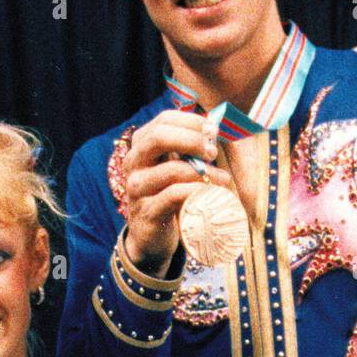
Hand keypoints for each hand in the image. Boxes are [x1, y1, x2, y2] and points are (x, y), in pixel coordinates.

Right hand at [122, 110, 235, 276]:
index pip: (163, 120)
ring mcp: (137, 188)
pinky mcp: (147, 211)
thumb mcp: (174, 167)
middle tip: (213, 151)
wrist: (150, 235)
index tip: (213, 131)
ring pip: (172, 169)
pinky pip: (174, 196)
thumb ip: (188, 149)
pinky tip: (212, 194)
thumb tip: (214, 131)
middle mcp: (133, 162)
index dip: (191, 121)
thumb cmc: (168, 195)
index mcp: (141, 146)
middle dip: (192, 140)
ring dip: (203, 172)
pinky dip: (197, 192)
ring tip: (222, 179)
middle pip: (159, 137)